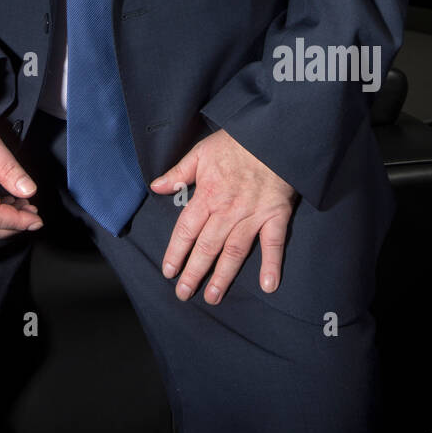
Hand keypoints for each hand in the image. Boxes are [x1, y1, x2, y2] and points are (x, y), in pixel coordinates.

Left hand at [150, 129, 295, 303]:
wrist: (272, 135)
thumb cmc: (235, 142)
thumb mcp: (201, 152)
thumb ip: (178, 173)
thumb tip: (155, 186)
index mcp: (207, 195)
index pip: (186, 230)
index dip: (176, 252)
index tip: (168, 272)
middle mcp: (228, 210)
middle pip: (207, 247)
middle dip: (194, 273)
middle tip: (184, 294)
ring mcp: (253, 215)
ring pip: (235, 252)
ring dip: (223, 276)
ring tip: (213, 297)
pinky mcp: (276, 216)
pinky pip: (274, 244)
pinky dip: (273, 265)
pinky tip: (269, 286)